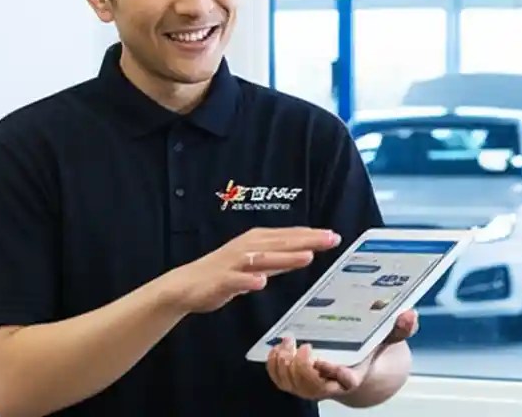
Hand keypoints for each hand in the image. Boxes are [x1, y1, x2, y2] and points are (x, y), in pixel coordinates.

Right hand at [166, 227, 340, 313]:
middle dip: (307, 241)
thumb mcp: (256, 263)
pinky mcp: (221, 280)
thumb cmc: (224, 273)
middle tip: (331, 239)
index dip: (312, 235)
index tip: (334, 236)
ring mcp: (234, 264)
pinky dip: (249, 281)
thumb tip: (307, 253)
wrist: (187, 285)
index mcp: (256, 241)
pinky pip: (236, 281)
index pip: (289, 236)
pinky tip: (261, 282)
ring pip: (263, 259)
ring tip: (307, 257)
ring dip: (285, 258)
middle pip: (281, 243)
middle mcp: (247, 248)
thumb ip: (280, 260)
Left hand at [267, 310, 417, 401]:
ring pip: (295, 386)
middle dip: (304, 369)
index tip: (325, 361)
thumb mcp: (390, 338)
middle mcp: (333, 384)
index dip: (335, 374)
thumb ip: (400, 328)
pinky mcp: (300, 382)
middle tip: (304, 346)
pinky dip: (275, 368)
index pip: (346, 381)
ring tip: (287, 342)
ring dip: (286, 366)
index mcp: (355, 374)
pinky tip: (277, 349)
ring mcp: (314, 386)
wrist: (362, 369)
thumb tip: (410, 314)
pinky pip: (283, 382)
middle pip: (315, 387)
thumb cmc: (373, 350)